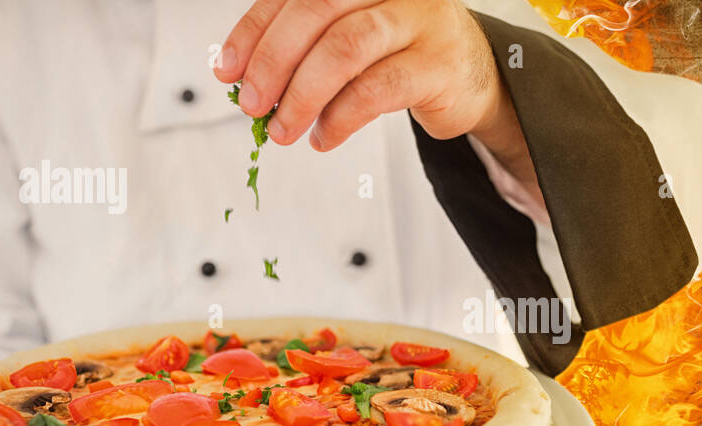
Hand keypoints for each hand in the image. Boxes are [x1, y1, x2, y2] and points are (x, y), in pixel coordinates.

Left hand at [214, 0, 507, 151]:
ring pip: (345, 49)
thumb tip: (246, 80)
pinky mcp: (439, 63)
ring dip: (303, 95)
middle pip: (316, 11)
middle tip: (253, 104)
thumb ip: (305, 46)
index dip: (254, 32)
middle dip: (274, 62)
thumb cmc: (401, 53)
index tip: (228, 70)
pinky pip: (376, 90)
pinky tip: (324, 136)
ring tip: (284, 129)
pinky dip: (340, 118)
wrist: (473, 75)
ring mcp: (419, 19)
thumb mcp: (350, 35)